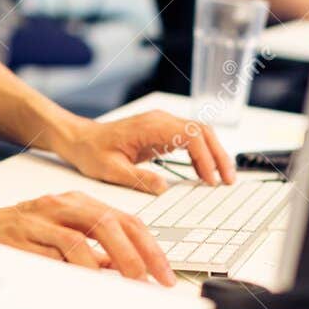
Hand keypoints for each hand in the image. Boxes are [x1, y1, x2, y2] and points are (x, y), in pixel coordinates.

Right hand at [0, 192, 174, 285]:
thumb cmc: (24, 232)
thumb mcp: (66, 236)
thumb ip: (96, 251)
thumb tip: (130, 274)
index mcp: (81, 203)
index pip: (127, 220)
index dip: (151, 248)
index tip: (165, 275)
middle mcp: (65, 205)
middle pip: (111, 224)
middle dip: (137, 255)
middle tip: (150, 282)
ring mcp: (43, 218)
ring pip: (86, 235)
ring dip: (111, 262)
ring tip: (126, 284)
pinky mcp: (24, 233)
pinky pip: (57, 250)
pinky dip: (78, 266)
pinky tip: (90, 280)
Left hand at [55, 111, 234, 193]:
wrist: (81, 139)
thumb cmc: (93, 152)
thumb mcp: (111, 170)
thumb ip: (138, 178)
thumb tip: (164, 188)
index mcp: (151, 126)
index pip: (190, 136)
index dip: (204, 157)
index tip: (210, 180)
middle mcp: (161, 120)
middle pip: (202, 131)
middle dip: (218, 154)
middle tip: (228, 180)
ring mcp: (163, 124)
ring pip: (200, 133)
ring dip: (214, 153)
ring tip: (222, 178)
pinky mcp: (163, 132)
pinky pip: (190, 139)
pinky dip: (202, 154)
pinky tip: (204, 173)